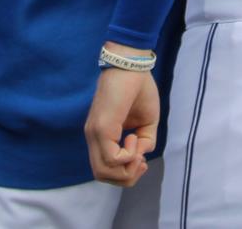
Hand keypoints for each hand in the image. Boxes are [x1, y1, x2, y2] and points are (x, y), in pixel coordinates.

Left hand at [84, 55, 159, 187]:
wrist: (131, 63)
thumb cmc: (139, 87)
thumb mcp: (147, 121)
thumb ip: (144, 141)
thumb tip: (139, 155)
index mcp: (102, 135)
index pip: (105, 169)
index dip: (126, 173)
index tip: (142, 160)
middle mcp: (94, 137)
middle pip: (102, 175)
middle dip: (127, 177)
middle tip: (141, 161)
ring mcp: (95, 133)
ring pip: (103, 171)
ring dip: (127, 169)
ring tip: (138, 149)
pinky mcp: (102, 127)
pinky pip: (110, 158)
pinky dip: (127, 156)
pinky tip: (134, 138)